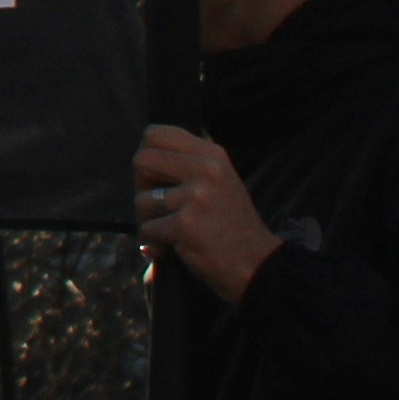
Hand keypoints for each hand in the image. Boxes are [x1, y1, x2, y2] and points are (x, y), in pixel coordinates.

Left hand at [133, 126, 282, 302]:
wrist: (257, 265)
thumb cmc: (231, 225)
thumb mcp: (219, 181)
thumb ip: (188, 164)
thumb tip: (141, 157)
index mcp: (213, 155)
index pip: (156, 134)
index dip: (147, 155)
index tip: (155, 178)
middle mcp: (206, 169)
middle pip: (142, 160)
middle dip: (140, 187)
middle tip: (155, 208)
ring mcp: (196, 197)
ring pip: (141, 199)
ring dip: (147, 221)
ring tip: (166, 234)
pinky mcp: (186, 224)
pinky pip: (147, 229)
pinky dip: (152, 243)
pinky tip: (168, 250)